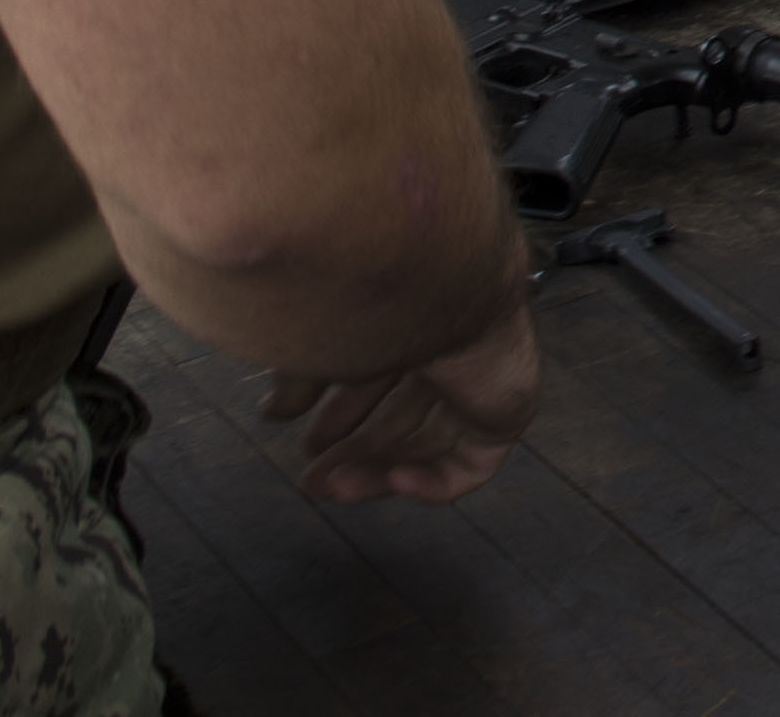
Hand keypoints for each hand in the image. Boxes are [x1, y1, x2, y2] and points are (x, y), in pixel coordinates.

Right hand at [257, 296, 539, 504]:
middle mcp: (451, 351)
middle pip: (402, 417)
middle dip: (356, 451)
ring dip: (379, 471)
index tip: (306, 445)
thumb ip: (300, 380)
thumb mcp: (320, 345)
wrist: (439, 292)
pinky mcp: (506, 415)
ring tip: (336, 489)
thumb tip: (274, 413)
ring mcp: (483, 383)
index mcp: (415, 323)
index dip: (341, 415)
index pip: (378, 378)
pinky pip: (471, 465)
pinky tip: (394, 479)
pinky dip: (430, 483)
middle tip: (316, 483)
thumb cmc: (374, 304)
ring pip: (430, 445)